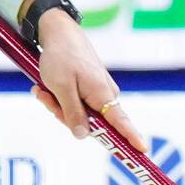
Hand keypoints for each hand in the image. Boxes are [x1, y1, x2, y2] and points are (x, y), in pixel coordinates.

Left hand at [28, 10, 148, 152]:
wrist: (58, 31)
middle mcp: (105, 95)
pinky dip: (58, 97)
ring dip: (57, 105)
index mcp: (103, 95)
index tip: (142, 152)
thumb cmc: (60, 57)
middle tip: (46, 98)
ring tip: (42, 89)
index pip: (121, 123)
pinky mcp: (88, 87)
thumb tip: (84, 136)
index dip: (131, 139)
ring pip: (77, 112)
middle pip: (89, 123)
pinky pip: (74, 102)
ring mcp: (97, 91)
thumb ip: (73, 113)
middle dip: (64, 116)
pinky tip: (44, 88)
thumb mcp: (61, 88)